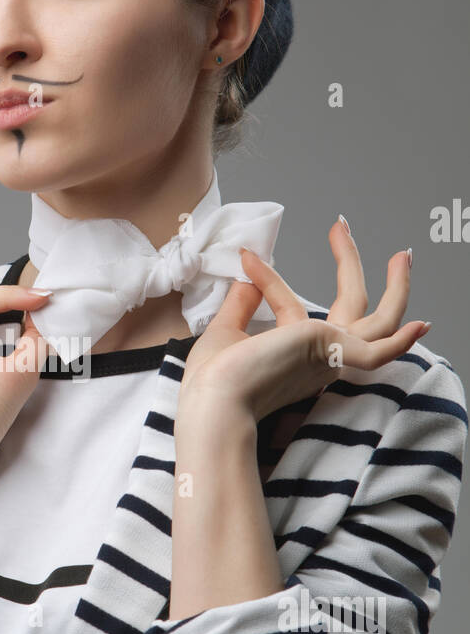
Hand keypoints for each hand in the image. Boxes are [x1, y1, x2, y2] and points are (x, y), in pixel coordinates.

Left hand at [177, 219, 428, 422]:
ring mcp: (330, 356)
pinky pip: (378, 351)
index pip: (290, 306)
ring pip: (378, 323)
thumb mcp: (225, 331)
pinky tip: (421, 327)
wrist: (213, 405)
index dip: (268, 278)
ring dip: (396, 288)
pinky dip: (400, 341)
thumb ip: (240, 303)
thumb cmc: (213, 382)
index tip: (247, 256)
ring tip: (403, 255)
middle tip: (343, 227)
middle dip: (351, 264)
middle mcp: (316, 357)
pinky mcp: (335, 354)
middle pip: (351, 307)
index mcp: (290, 354)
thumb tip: (248, 272)